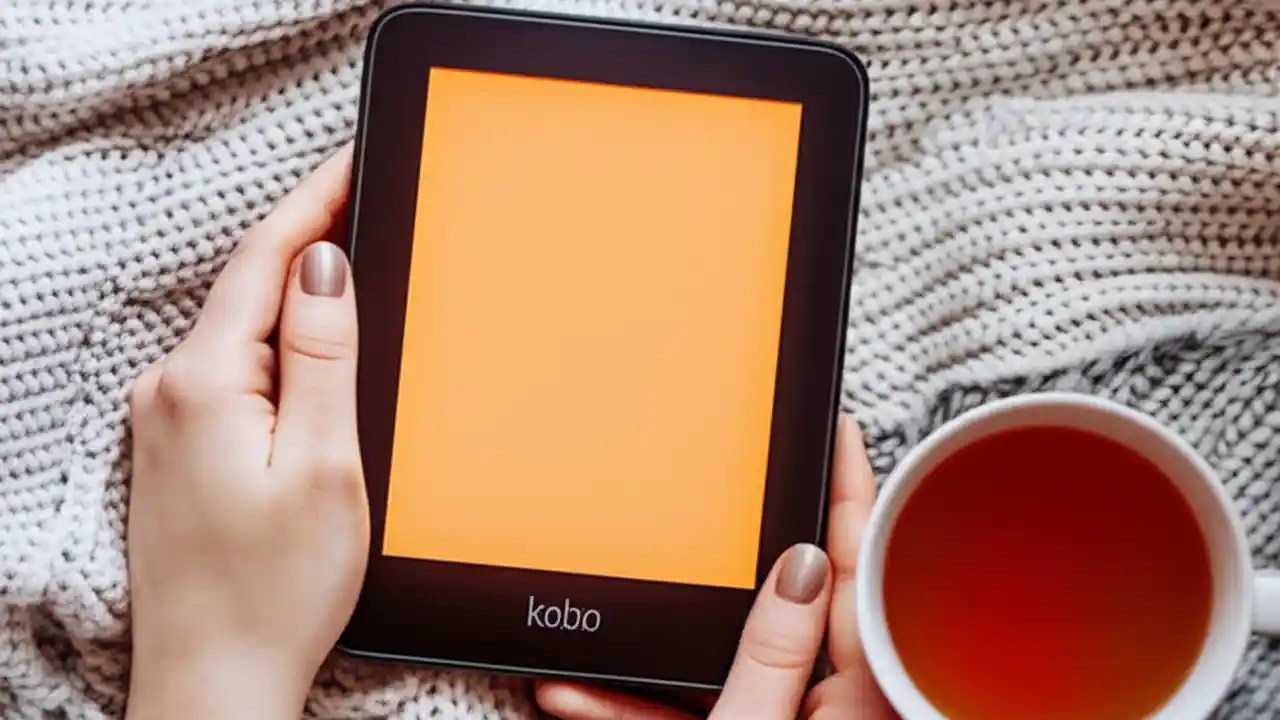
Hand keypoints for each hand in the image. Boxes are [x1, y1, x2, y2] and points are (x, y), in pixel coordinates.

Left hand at [125, 146, 367, 718]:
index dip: (316, 196)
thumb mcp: (323, 464)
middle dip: (312, 235)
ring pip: (242, 325)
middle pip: (250, 284)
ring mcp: (167, 419)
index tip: (357, 155)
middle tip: (372, 194)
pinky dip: (278, 339)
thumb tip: (325, 263)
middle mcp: (170, 389)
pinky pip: (234, 365)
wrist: (214, 680)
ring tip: (357, 256)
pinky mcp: (179, 447)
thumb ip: (321, 355)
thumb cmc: (275, 589)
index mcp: (204, 382)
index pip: (266, 257)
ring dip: (297, 289)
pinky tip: (314, 344)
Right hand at [535, 417, 895, 718]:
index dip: (850, 496)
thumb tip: (796, 565)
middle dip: (737, 561)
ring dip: (661, 648)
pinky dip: (641, 702)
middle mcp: (835, 711)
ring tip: (605, 618)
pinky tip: (578, 692)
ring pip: (731, 659)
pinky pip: (697, 708)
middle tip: (719, 496)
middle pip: (793, 605)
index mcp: (859, 700)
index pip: (859, 573)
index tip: (838, 430)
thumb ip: (773, 652)